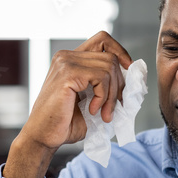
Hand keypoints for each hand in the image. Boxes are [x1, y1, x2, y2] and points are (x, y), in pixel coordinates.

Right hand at [4, 32, 132, 177]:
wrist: (43, 137)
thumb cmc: (65, 123)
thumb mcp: (91, 100)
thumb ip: (106, 86)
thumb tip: (134, 80)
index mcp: (71, 60)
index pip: (102, 40)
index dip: (120, 52)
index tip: (128, 71)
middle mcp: (66, 56)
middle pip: (110, 56)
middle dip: (119, 84)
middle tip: (113, 109)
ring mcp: (66, 62)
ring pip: (109, 67)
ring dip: (112, 95)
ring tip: (104, 114)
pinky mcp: (68, 73)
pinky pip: (101, 77)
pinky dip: (103, 96)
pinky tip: (92, 110)